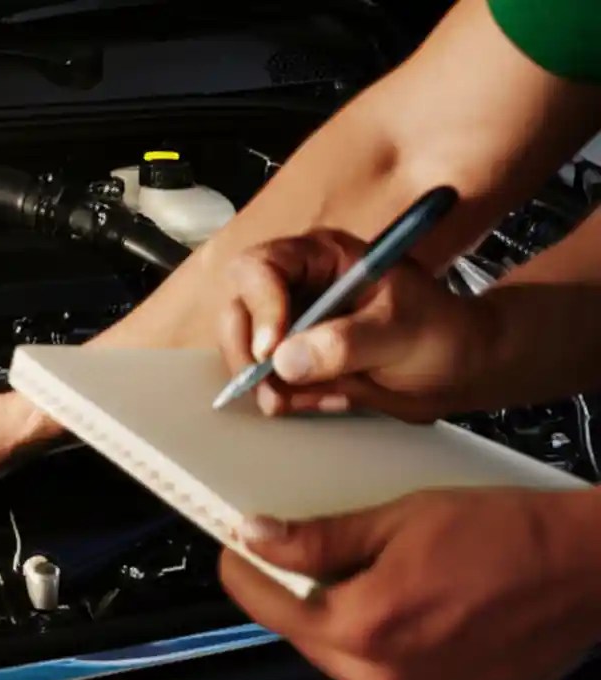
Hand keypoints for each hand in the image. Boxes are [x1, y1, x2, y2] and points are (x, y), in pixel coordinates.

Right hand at [216, 231, 497, 420]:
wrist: (462, 368)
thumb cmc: (443, 333)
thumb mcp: (402, 330)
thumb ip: (346, 342)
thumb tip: (286, 360)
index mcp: (321, 258)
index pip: (261, 268)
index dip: (259, 307)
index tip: (270, 349)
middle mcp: (296, 286)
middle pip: (238, 309)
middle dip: (247, 353)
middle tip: (271, 388)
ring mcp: (291, 323)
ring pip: (244, 349)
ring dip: (263, 382)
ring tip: (301, 401)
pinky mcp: (294, 358)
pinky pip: (265, 379)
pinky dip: (283, 397)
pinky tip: (319, 400)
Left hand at [220, 488, 600, 679]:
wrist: (588, 569)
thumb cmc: (508, 537)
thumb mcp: (398, 519)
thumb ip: (318, 539)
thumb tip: (260, 539)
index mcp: (367, 628)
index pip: (269, 608)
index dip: (245, 572)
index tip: (238, 552)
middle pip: (306, 638)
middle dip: (298, 596)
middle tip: (304, 555)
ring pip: (344, 663)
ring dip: (342, 625)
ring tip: (374, 580)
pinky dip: (383, 651)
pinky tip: (407, 614)